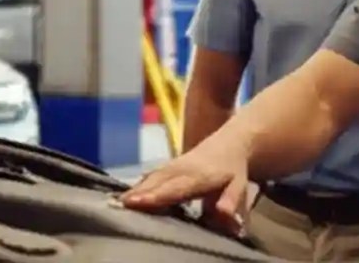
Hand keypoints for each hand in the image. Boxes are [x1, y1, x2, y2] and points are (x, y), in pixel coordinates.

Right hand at [119, 142, 250, 236]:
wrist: (230, 143)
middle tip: (120, 205)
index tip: (139, 202)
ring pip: (151, 177)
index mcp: (199, 176)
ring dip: (135, 189)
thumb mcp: (239, 186)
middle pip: (157, 182)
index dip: (157, 195)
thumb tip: (223, 215)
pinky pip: (151, 175)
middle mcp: (182, 169)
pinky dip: (138, 185)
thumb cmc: (233, 170)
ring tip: (119, 202)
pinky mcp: (168, 166)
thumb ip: (230, 201)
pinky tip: (128, 195)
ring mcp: (173, 165)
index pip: (175, 188)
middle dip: (139, 193)